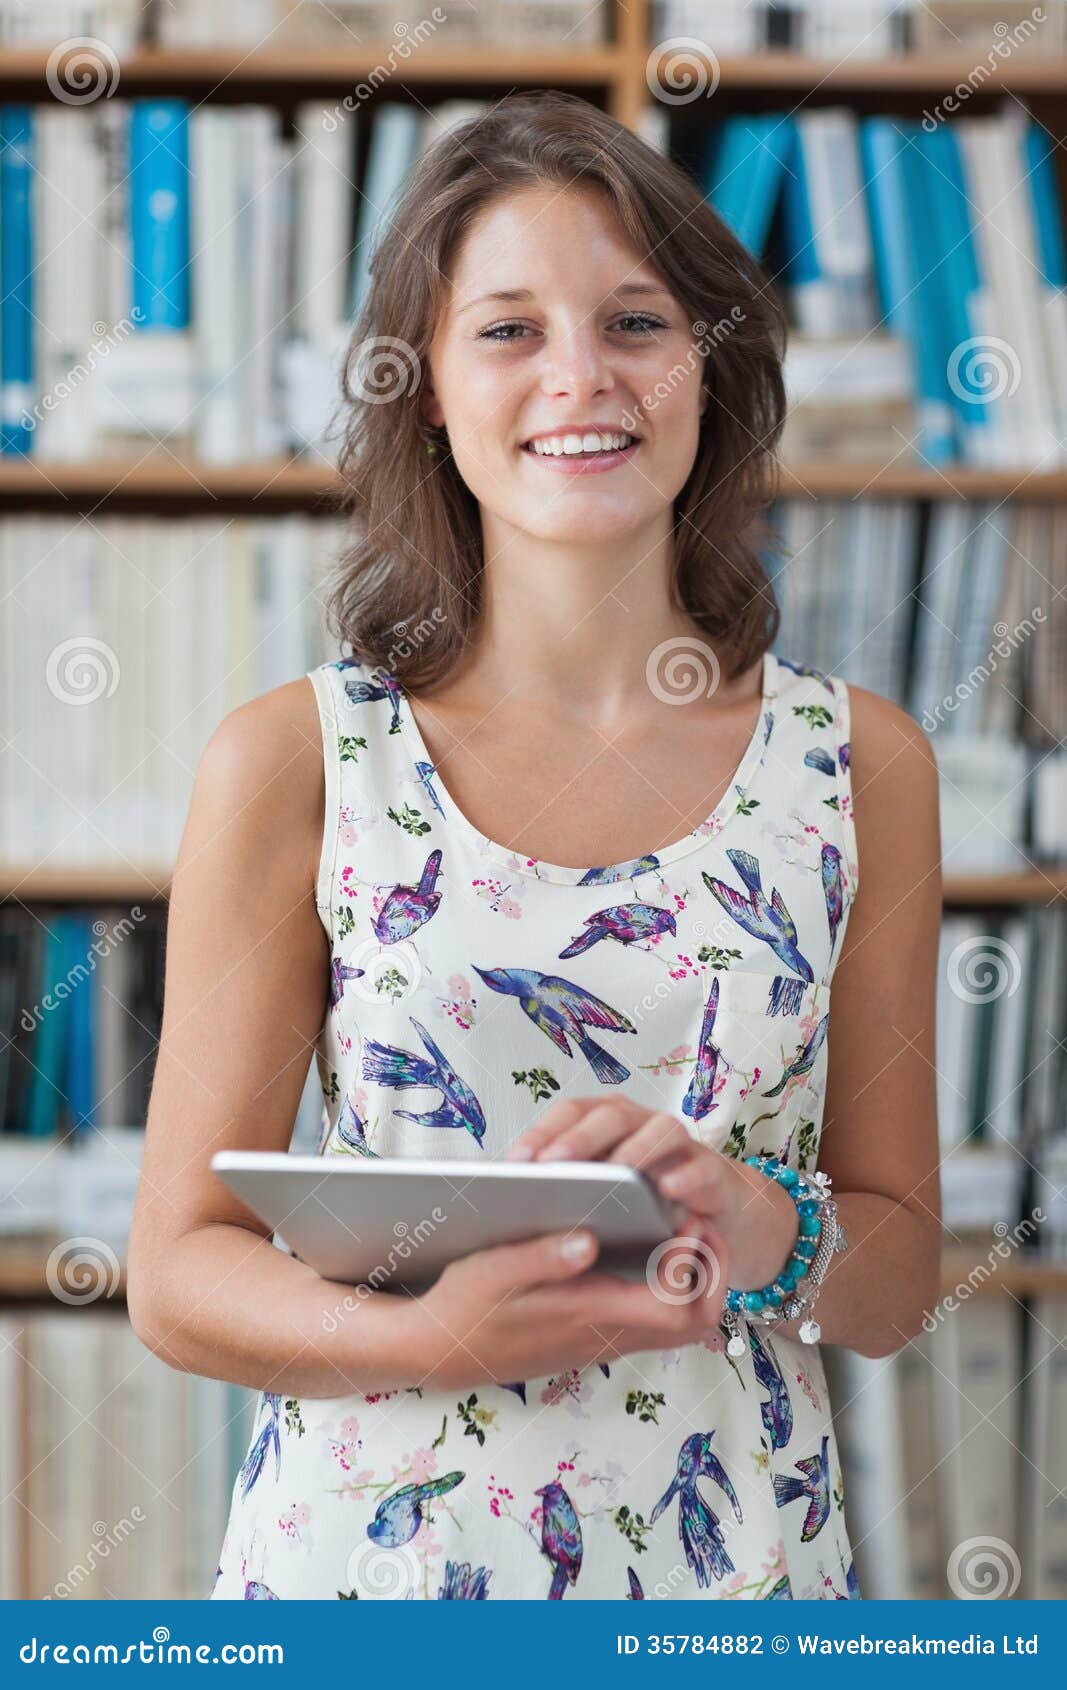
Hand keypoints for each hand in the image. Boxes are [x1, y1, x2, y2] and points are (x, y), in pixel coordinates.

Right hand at [405, 1222, 730, 1394]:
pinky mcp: (598, 1336)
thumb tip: (587, 1240)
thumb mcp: (491, 1270)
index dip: (695, 1264)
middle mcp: (608, 1335)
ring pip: (682, 1325)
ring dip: (695, 1277)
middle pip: (697, 1322)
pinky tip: (648, 1246)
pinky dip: (671, 1286)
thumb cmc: (465, 1305)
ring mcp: (607, 1339)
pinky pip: (657, 1320)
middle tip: (697, 1221)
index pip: (677, 1309)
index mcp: (589, 1315)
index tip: (683, 1216)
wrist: (443, 1351)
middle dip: (713, 1271)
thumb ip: (540, 1256)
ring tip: (678, 1227)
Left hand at [507, 1095, 798, 1291]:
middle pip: (610, 1115)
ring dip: (634, 1149)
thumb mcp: (601, 1198)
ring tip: (613, 1173)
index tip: (517, 1162)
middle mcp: (641, 1125)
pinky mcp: (713, 1172)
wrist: (713, 1219)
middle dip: (578, 1138)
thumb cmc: (642, 1207)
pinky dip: (686, 1177)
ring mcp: (680, 1146)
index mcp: (606, 1124)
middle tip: (550, 1166)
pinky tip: (668, 1190)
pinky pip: (702, 1168)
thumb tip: (512, 1204)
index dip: (542, 1132)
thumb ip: (568, 1192)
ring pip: (660, 1130)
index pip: (571, 1113)